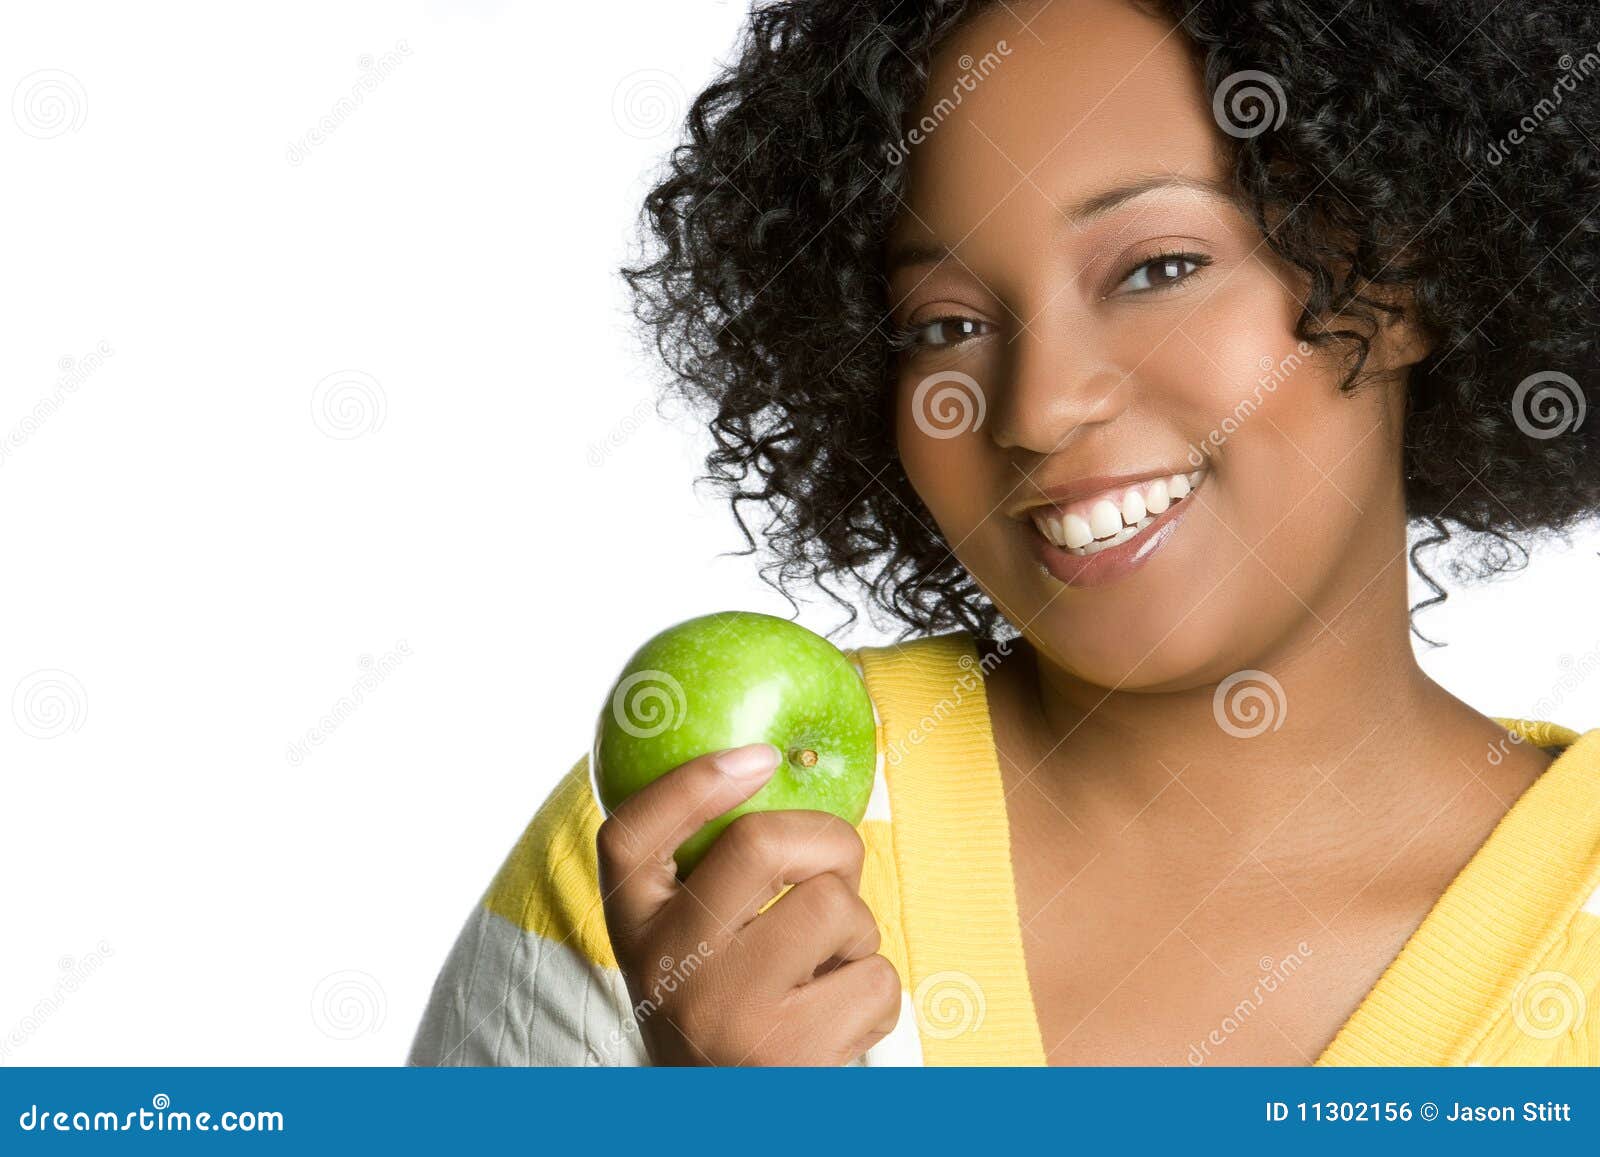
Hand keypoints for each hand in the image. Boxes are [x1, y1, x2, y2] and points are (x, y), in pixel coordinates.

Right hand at [595, 743, 900, 1064]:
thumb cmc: (724, 1011)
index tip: (759, 757)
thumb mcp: (687, 945)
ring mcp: (730, 1013)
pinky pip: (879, 977)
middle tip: (835, 872)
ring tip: (824, 969)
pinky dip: (875, 990)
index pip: (630, 835)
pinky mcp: (795, 1055)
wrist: (721, 1121)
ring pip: (838, 907)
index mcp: (633, 930)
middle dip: (830, 842)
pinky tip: (837, 1018)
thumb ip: (711, 877)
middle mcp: (670, 969)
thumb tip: (782, 770)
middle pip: (764, 843)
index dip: (694, 782)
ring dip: (857, 932)